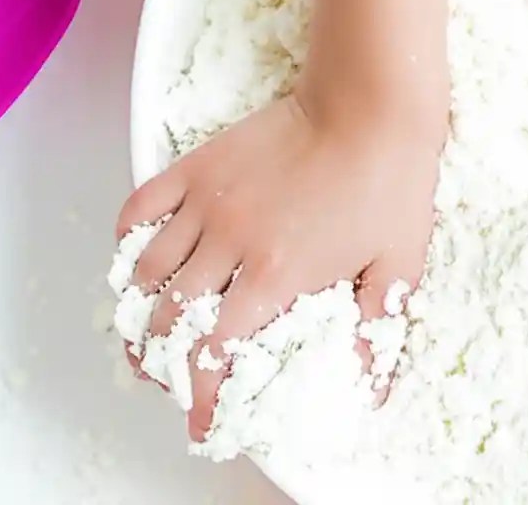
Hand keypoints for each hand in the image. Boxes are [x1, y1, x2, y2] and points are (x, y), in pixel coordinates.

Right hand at [116, 89, 444, 440]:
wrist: (370, 105)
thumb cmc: (390, 183)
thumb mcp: (398, 266)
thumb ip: (376, 330)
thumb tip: (369, 386)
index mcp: (274, 276)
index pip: (215, 353)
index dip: (201, 396)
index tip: (201, 422)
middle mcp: (229, 244)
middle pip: (169, 320)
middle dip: (160, 363)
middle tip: (168, 382)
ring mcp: (208, 202)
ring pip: (146, 270)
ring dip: (137, 310)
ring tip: (144, 333)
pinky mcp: (199, 165)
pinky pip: (142, 205)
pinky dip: (129, 237)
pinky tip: (137, 257)